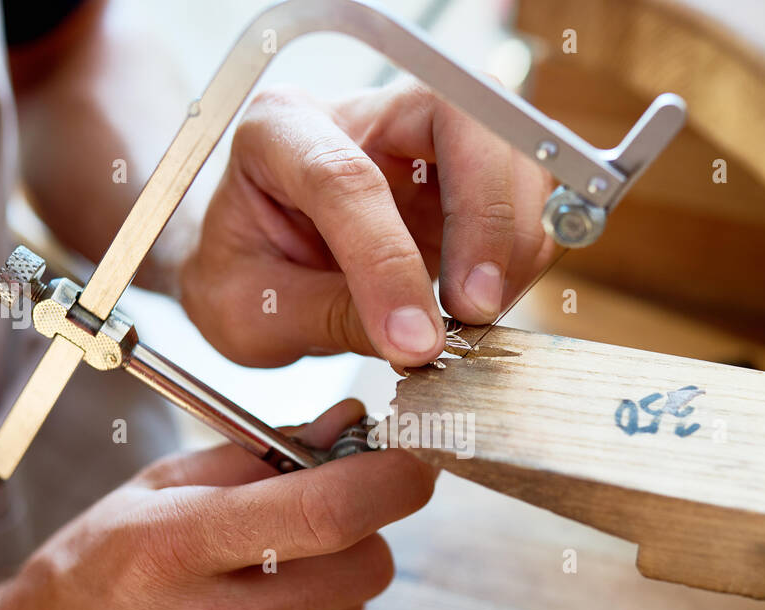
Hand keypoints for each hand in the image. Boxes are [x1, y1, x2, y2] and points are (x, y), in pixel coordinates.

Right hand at [7, 400, 435, 609]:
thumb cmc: (91, 576)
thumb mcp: (153, 492)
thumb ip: (257, 454)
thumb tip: (350, 423)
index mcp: (178, 545)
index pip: (328, 512)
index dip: (392, 481)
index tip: (414, 465)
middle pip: (364, 566)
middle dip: (364, 534)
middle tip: (321, 526)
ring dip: (324, 588)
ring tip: (252, 588)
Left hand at [181, 80, 556, 368]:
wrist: (256, 272)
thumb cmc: (241, 279)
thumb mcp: (251, 315)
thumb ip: (329, 319)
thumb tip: (418, 340)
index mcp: (280, 132)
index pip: (346, 177)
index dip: (387, 261)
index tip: (415, 338)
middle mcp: (362, 114)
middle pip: (455, 119)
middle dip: (482, 217)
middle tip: (474, 310)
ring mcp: (423, 136)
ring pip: (507, 146)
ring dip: (511, 238)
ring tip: (476, 314)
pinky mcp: (466, 173)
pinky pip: (523, 191)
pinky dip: (521, 250)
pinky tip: (485, 300)